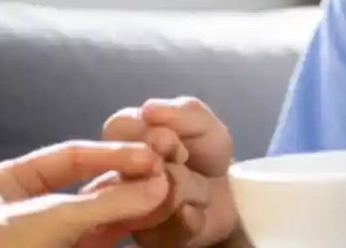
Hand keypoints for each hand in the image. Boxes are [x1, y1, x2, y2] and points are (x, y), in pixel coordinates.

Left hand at [0, 140, 168, 247]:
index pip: (72, 156)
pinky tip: (155, 216)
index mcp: (11, 182)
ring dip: (136, 204)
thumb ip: (104, 201)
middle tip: (166, 173)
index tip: (150, 156)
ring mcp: (52, 237)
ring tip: (168, 194)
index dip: (113, 154)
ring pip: (103, 215)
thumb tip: (157, 184)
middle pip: (92, 184)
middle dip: (129, 179)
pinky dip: (129, 228)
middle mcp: (33, 206)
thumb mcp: (48, 219)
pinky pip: (105, 238)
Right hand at [102, 97, 238, 247]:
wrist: (229, 197)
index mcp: (125, 140)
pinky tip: (195, 212)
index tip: (175, 141)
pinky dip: (192, 217)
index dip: (152, 133)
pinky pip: (172, 227)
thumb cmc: (204, 154)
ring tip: (197, 188)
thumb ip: (182, 112)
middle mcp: (117, 176)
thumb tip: (148, 109)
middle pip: (135, 165)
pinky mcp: (148, 240)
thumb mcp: (204, 125)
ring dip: (190, 189)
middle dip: (172, 162)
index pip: (119, 127)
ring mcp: (129, 211)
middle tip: (184, 160)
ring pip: (156, 197)